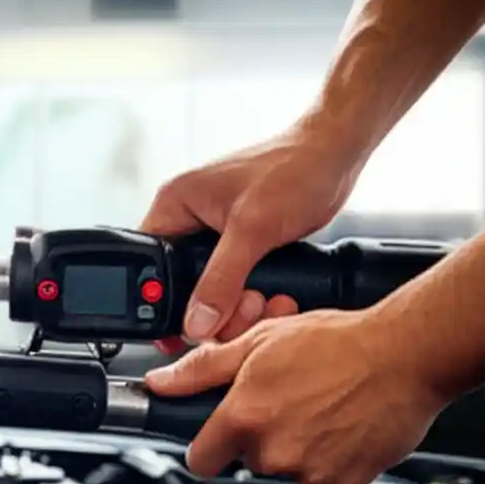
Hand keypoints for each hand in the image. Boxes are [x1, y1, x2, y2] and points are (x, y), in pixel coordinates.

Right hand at [140, 121, 364, 349]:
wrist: (334, 155)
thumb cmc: (293, 169)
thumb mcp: (252, 229)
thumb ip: (220, 279)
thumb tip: (195, 322)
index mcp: (174, 205)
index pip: (150, 264)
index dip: (163, 301)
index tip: (186, 328)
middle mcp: (188, 219)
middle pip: (179, 285)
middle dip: (209, 308)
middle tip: (240, 310)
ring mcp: (212, 233)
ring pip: (207, 290)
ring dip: (233, 307)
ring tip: (262, 301)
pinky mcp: (237, 242)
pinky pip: (229, 283)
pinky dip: (246, 297)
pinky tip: (267, 297)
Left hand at [144, 309, 447, 483]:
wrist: (404, 355)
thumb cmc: (337, 344)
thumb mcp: (257, 343)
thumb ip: (202, 369)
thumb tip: (161, 382)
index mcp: (245, 418)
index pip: (200, 458)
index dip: (207, 443)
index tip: (217, 435)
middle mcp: (273, 452)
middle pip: (246, 459)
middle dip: (258, 435)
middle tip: (285, 401)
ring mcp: (309, 471)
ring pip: (284, 469)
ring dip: (294, 446)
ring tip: (318, 408)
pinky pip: (321, 479)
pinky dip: (327, 459)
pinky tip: (340, 426)